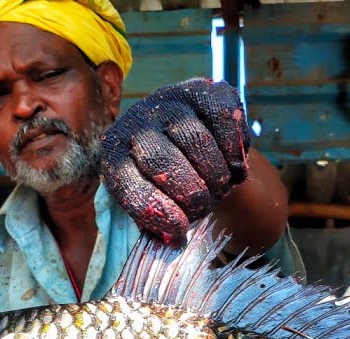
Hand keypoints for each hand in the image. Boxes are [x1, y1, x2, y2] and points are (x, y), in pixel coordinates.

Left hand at [99, 78, 252, 242]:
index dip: (157, 213)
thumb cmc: (168, 181)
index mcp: (114, 152)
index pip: (129, 185)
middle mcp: (136, 120)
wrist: (187, 139)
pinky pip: (224, 120)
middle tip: (206, 207)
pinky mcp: (204, 88)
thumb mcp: (154, 200)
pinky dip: (235, 150)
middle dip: (193, 195)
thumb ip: (158, 223)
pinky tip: (235, 165)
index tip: (181, 230)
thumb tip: (173, 239)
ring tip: (220, 188)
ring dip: (217, 176)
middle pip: (163, 163)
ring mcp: (169, 100)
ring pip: (197, 143)